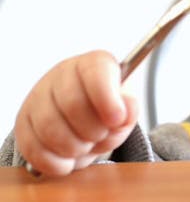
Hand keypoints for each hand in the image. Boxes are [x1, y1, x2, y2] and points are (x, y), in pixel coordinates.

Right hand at [14, 50, 137, 176]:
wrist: (87, 116)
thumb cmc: (110, 107)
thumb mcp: (128, 107)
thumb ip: (130, 110)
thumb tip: (124, 111)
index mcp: (94, 64)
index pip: (96, 73)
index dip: (106, 98)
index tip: (116, 119)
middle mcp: (62, 74)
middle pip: (72, 104)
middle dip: (92, 130)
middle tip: (100, 136)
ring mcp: (38, 97)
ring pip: (50, 128)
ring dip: (74, 148)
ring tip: (86, 145)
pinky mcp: (23, 122)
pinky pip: (34, 148)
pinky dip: (56, 162)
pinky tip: (69, 159)